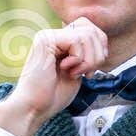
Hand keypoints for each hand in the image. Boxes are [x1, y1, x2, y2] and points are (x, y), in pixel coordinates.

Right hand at [0, 16, 108, 135]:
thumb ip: (87, 53)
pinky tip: (66, 70)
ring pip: (87, 34)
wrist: (34, 108)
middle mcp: (52, 35)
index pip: (90, 28)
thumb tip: (101, 38)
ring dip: (89, 60)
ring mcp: (47, 36)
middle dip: (97, 54)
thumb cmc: (54, 96)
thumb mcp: (78, 70)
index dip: (99, 47)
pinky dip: (79, 59)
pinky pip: (76, 40)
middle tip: (87, 73)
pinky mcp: (45, 40)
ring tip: (75, 74)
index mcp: (59, 42)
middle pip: (90, 28)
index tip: (92, 69)